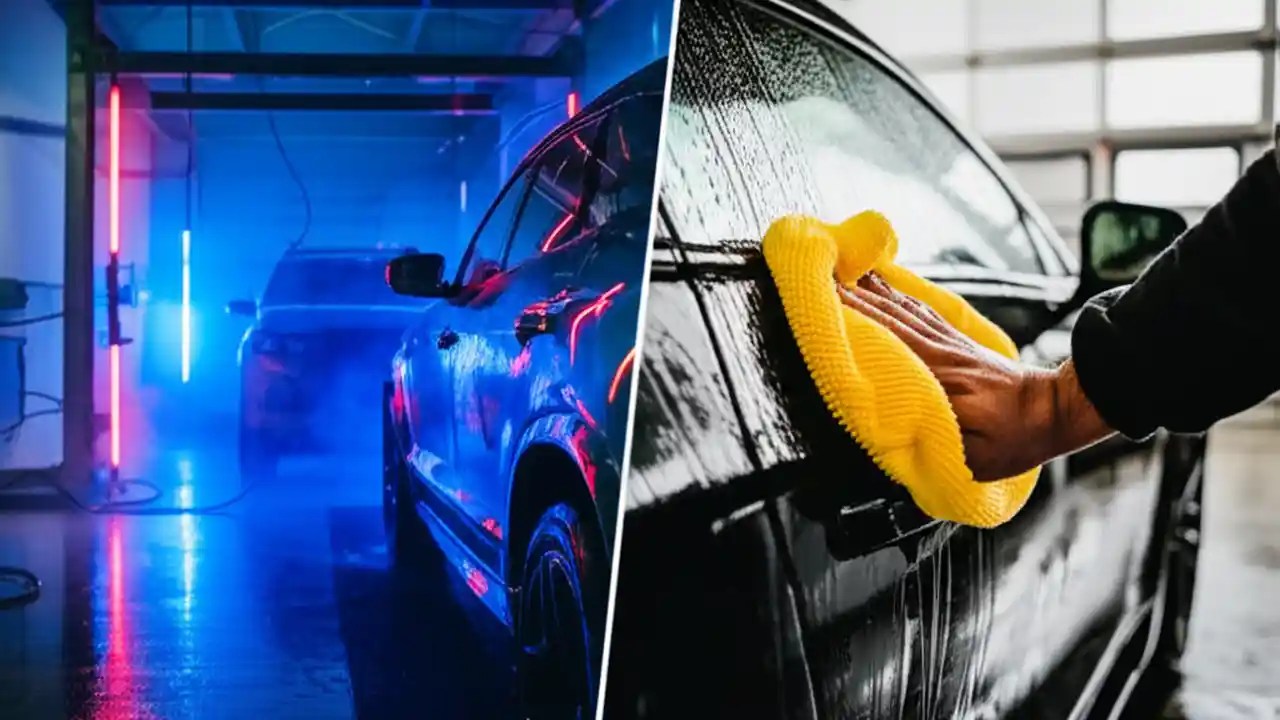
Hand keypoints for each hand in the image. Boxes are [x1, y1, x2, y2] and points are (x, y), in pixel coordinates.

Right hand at [839, 273, 1112, 479]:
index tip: (826, 310)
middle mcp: (941, 354)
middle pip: (887, 321)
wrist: (1054, 410)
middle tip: (817, 280)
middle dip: (850, 300)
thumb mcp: (975, 458)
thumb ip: (933, 442)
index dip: (856, 327)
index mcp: (941, 381)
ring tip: (838, 274)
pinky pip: (919, 311)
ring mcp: (949, 344)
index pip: (889, 347)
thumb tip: (893, 432)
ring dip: (867, 292)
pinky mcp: (956, 341)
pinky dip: (895, 294)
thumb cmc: (1014, 439)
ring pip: (900, 312)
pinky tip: (879, 281)